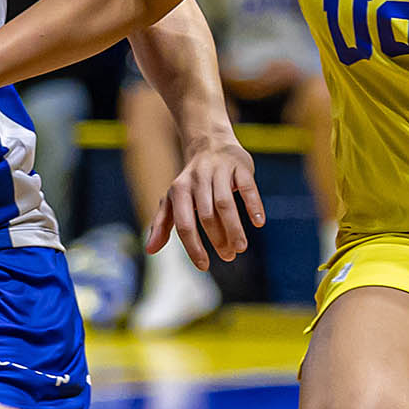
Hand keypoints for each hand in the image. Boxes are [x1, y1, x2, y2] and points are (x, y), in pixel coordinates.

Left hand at [148, 133, 265, 269]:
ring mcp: (220, 172)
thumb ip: (162, 223)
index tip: (203, 266)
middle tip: (229, 256)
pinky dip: (253, 205)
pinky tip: (258, 222)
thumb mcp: (173, 198)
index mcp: (179, 190)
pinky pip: (247, 188)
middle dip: (218, 239)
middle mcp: (198, 180)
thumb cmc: (191, 181)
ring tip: (241, 247)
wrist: (210, 142)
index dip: (194, 247)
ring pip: (226, 204)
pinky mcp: (241, 167)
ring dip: (234, 228)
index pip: (185, 224)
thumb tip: (150, 250)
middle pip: (207, 216)